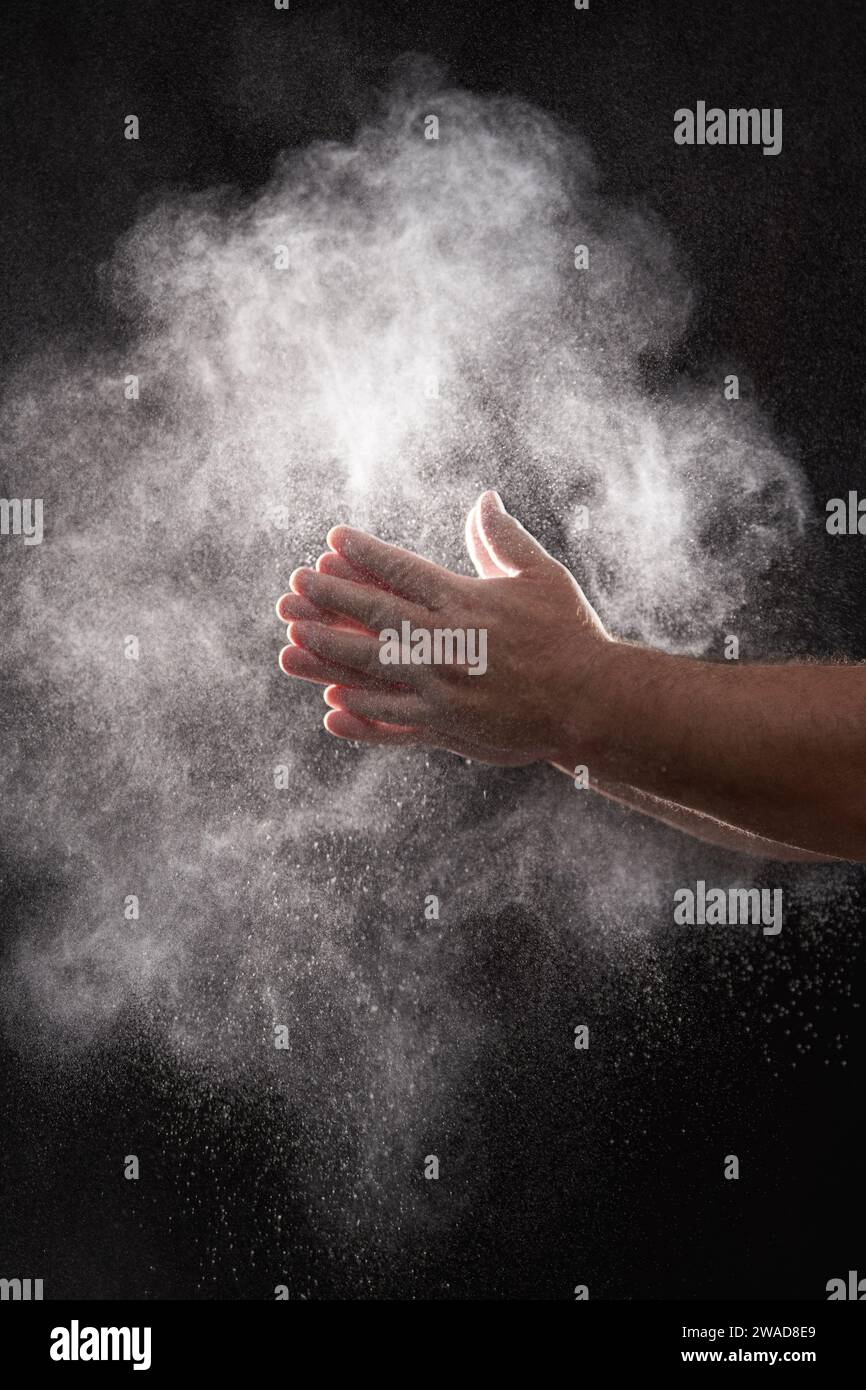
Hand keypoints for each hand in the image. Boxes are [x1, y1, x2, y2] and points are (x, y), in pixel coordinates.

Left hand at [276, 490, 613, 765]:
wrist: (593, 701)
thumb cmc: (569, 633)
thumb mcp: (541, 575)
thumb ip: (503, 538)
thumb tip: (483, 498)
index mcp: (465, 602)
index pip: (402, 571)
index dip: (363, 554)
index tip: (332, 541)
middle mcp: (446, 643)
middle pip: (375, 616)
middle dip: (330, 600)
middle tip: (294, 587)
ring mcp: (443, 689)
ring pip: (372, 669)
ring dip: (328, 655)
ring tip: (290, 644)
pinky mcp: (447, 727)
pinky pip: (394, 723)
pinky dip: (361, 716)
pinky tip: (331, 708)